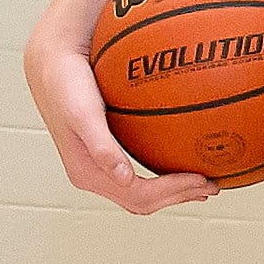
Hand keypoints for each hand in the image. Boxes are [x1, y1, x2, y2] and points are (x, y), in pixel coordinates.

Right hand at [26, 19, 216, 214]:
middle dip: (179, 196)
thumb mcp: (84, 114)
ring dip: (174, 191)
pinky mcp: (104, 151)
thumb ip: (102, 148)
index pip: (140, 196)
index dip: (174, 192)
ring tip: (202, 181)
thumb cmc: (67, 83)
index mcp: (87, 173)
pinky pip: (139, 173)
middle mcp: (93, 175)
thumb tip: (125, 179)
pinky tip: (180, 159)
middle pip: (143, 201)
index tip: (203, 179)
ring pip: (141, 191)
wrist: (49, 63)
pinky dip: (164, 174)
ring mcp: (99, 166)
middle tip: (213, 185)